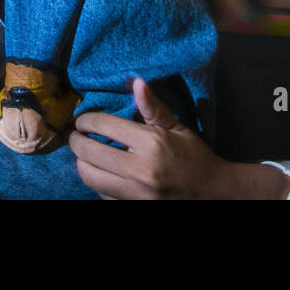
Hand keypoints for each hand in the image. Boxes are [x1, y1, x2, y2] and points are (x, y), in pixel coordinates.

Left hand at [68, 78, 225, 198]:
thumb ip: (153, 107)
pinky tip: (102, 171)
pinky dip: (97, 181)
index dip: (86, 119)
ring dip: (81, 162)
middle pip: (88, 152)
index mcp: (150, 144)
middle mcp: (140, 170)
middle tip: (77, 134)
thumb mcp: (176, 128)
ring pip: (89, 176)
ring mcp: (135, 193)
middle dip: (76, 140)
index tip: (82, 119)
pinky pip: (102, 193)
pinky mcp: (133, 206)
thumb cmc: (194, 156)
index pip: (103, 125)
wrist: (213, 193)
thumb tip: (136, 82)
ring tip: (85, 152)